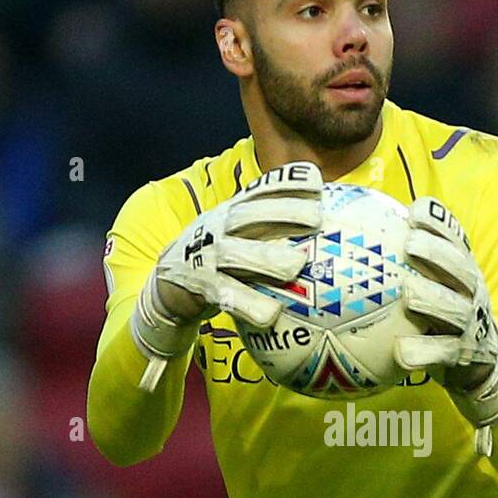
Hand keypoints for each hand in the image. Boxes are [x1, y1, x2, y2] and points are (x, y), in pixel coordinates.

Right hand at [131, 162, 321, 389]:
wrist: (168, 285)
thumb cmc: (220, 260)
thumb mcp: (241, 235)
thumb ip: (272, 227)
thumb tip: (329, 229)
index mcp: (233, 210)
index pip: (262, 190)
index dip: (287, 184)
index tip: (318, 183)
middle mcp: (220, 226)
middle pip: (251, 214)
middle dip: (282, 211)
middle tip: (316, 217)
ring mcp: (207, 255)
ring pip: (237, 254)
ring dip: (267, 258)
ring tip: (296, 265)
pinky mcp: (200, 285)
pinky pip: (226, 294)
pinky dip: (248, 304)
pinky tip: (271, 314)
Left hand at [392, 196, 497, 454]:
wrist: (480, 366)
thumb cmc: (445, 320)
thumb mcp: (439, 288)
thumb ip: (414, 267)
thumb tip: (366, 239)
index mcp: (465, 272)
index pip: (456, 241)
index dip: (439, 224)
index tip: (414, 210)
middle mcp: (472, 294)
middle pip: (461, 269)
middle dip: (438, 253)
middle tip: (410, 243)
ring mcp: (470, 325)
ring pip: (455, 310)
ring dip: (432, 299)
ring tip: (408, 293)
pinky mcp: (464, 356)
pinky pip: (444, 353)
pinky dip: (424, 352)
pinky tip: (402, 352)